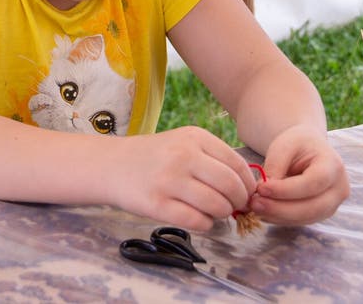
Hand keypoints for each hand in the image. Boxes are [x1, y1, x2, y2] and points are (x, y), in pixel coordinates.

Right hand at [111, 126, 256, 230]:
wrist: (113, 164)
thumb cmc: (156, 156)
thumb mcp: (184, 143)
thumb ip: (214, 159)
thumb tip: (248, 188)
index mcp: (194, 137)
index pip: (237, 164)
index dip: (248, 184)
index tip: (246, 194)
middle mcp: (183, 155)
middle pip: (230, 186)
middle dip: (240, 202)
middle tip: (235, 207)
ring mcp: (169, 180)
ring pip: (216, 206)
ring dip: (222, 214)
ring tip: (214, 211)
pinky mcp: (157, 204)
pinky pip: (197, 221)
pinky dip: (205, 224)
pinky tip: (198, 218)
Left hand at [249, 125, 349, 224]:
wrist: (309, 149)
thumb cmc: (297, 144)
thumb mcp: (284, 146)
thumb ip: (275, 167)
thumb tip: (263, 192)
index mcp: (333, 165)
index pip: (312, 183)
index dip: (286, 190)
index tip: (261, 189)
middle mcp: (339, 189)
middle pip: (312, 207)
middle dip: (281, 209)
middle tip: (255, 204)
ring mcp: (333, 204)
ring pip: (306, 218)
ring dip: (278, 216)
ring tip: (255, 207)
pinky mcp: (321, 214)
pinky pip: (301, 221)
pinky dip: (281, 218)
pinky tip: (264, 212)